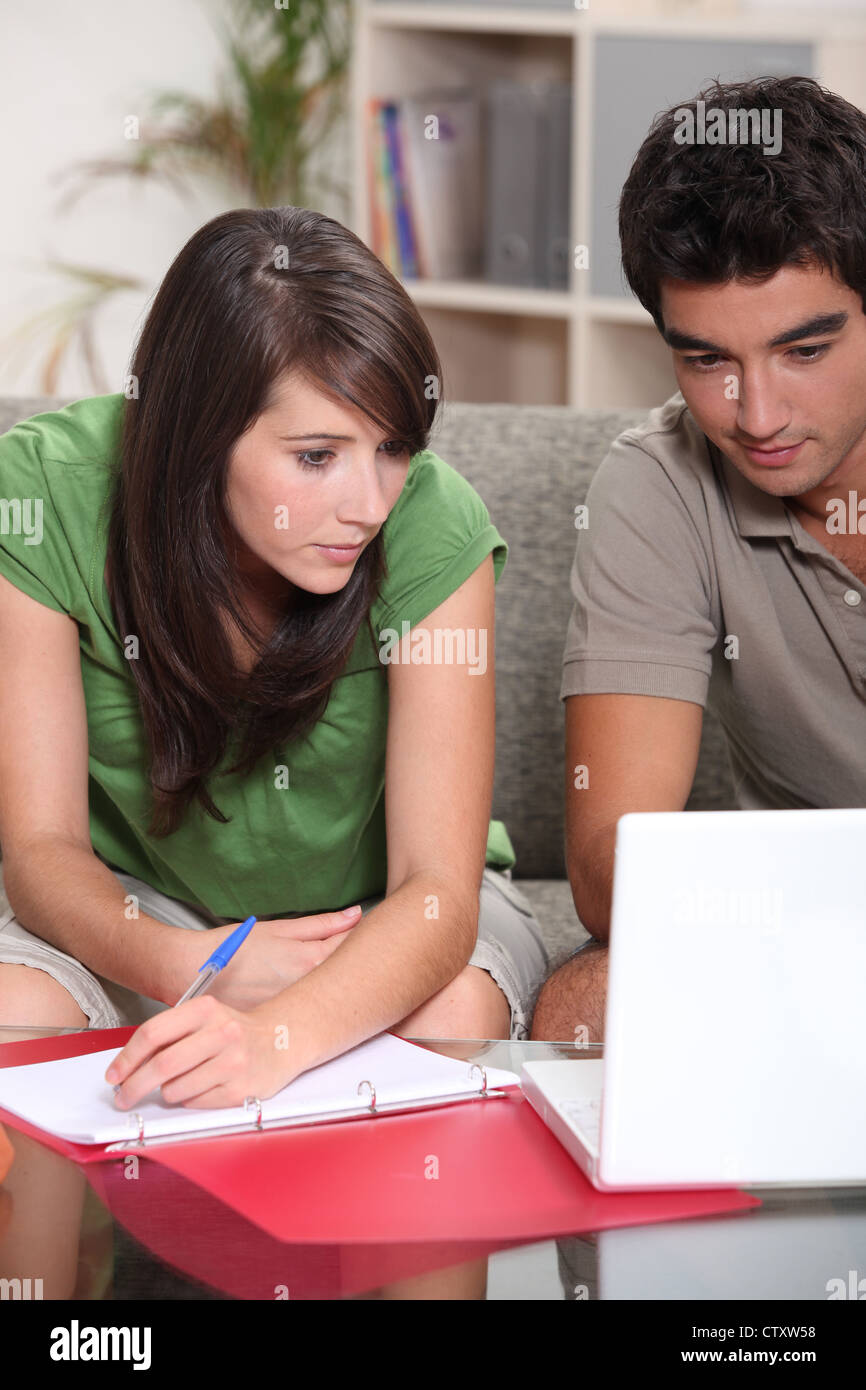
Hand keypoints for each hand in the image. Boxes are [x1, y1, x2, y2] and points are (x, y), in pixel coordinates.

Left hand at [105, 994, 298, 1109]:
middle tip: (123, 1097)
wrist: (282, 1040)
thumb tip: (127, 1067)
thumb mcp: (203, 1019)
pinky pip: (195, 1104)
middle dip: (133, 1087)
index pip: (153, 1034)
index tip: (113, 1075)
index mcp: (205, 1009)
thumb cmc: (234, 1031)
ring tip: (182, 1083)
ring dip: (168, 1093)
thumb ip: (169, 1036)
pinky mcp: (241, 1089)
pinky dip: (190, 1100)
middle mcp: (222, 1032)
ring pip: (175, 1090)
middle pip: (161, 1066)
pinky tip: (203, 1088)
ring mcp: (233, 1062)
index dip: (126, 1058)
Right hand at [171, 906, 362, 1011]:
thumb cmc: (232, 949)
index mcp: (309, 959)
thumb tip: (356, 914)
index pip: (356, 949)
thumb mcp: (278, 928)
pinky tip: (326, 1000)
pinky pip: (314, 1013)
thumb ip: (321, 924)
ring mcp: (295, 1009)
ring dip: (348, 985)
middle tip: (381, 954)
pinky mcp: (282, 1024)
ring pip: (335, 996)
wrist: (189, 974)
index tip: (387, 934)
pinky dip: (324, 1004)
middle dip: (368, 965)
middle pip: (353, 976)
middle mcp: (307, 988)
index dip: (375, 940)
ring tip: (360, 974)